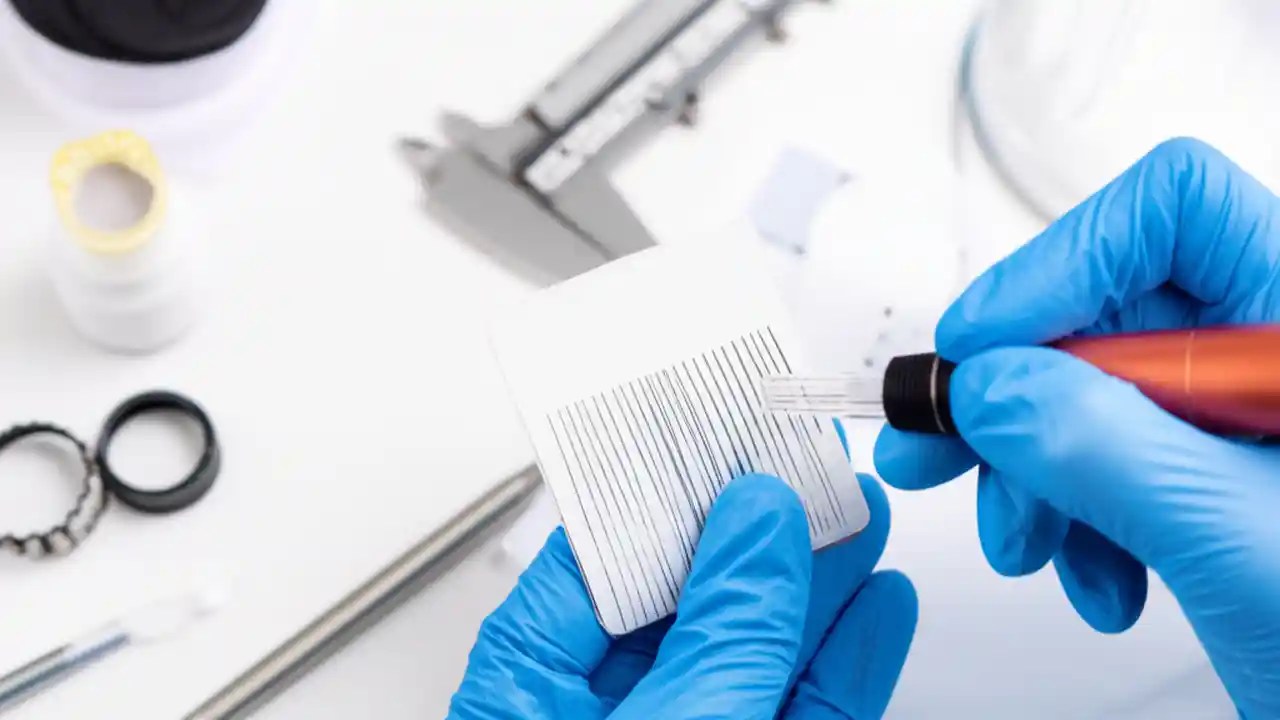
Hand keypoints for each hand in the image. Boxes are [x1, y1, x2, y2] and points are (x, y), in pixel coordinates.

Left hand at [447, 471, 915, 718]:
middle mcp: (601, 719)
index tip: (726, 425)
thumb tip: (753, 524)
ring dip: (814, 585)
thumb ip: (713, 635)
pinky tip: (873, 610)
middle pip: (687, 596)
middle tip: (809, 462)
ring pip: (756, 651)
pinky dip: (844, 663)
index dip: (667, 485)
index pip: (597, 558)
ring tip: (856, 519)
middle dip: (757, 528)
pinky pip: (802, 713)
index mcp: (529, 696)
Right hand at [875, 138, 1279, 716]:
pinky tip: (1091, 572)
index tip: (981, 346)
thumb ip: (1104, 449)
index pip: (1174, 212)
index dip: (1062, 262)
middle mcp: (1273, 353)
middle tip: (941, 439)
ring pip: (1092, 387)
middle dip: (1015, 389)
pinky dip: (1072, 512)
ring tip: (1025, 539)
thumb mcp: (1237, 542)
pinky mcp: (1215, 468)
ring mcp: (1246, 414)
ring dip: (1033, 466)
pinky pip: (1109, 454)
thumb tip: (988, 385)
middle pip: (1111, 304)